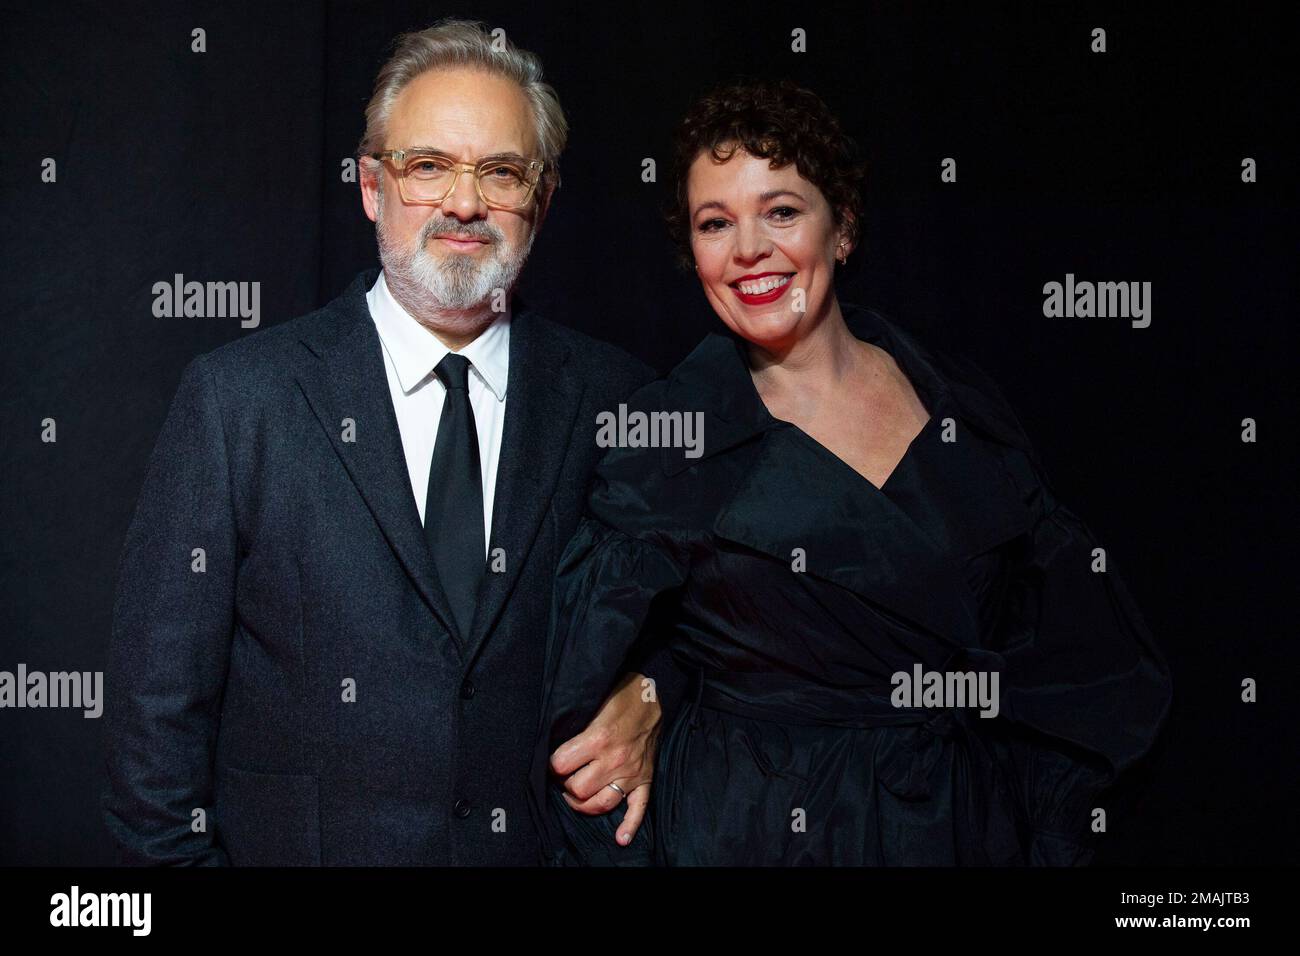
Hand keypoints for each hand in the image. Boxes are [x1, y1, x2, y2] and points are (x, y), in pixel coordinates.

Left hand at [549, 671, 662, 845]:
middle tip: (565, 776)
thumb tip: (550, 740)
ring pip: (601, 803)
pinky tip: (620, 838)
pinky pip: (638, 809)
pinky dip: (629, 826)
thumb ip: (575, 726)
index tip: (553, 761)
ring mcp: (632, 773)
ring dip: (584, 804)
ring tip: (577, 795)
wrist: (655, 693)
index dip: (552, 764)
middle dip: (566, 784)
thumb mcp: (593, 703)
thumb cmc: (620, 695)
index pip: (561, 765)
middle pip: (578, 789)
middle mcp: (615, 760)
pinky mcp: (645, 779)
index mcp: (599, 739)